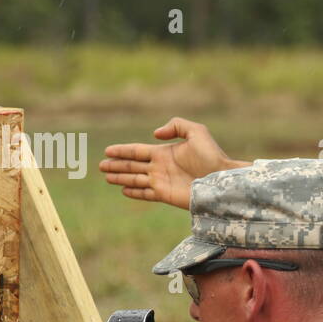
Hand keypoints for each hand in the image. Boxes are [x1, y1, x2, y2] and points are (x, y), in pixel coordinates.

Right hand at [99, 117, 242, 209]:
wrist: (222, 180)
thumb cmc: (212, 156)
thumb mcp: (196, 131)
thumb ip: (176, 125)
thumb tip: (154, 134)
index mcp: (165, 152)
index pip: (138, 151)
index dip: (122, 151)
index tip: (108, 150)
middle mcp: (161, 167)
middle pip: (133, 166)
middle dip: (117, 165)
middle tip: (100, 166)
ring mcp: (162, 182)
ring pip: (135, 179)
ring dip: (120, 178)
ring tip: (106, 177)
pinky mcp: (165, 195)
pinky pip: (145, 193)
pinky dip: (134, 192)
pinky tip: (123, 190)